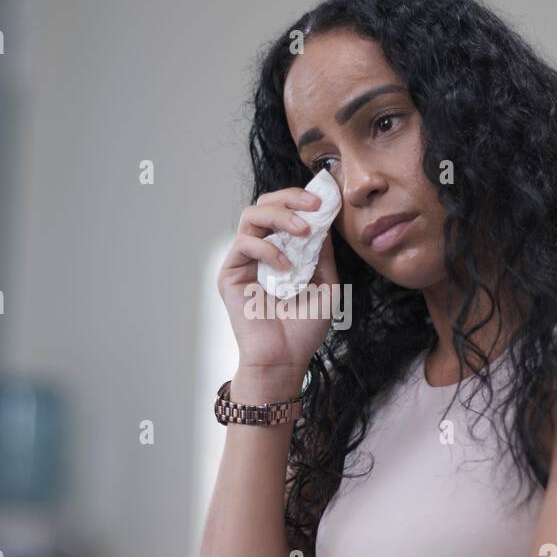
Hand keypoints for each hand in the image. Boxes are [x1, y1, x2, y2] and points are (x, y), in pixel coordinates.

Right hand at [217, 187, 340, 376]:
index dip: (302, 199)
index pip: (286, 212)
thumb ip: (323, 253)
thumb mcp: (326, 284)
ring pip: (251, 215)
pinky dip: (268, 249)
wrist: (285, 359)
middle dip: (291, 197)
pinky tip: (286, 268)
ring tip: (303, 231)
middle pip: (265, 204)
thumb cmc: (304, 328)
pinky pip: (244, 243)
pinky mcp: (230, 273)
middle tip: (315, 205)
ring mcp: (244, 260)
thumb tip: (324, 220)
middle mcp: (260, 250)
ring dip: (280, 216)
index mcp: (283, 250)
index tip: (327, 199)